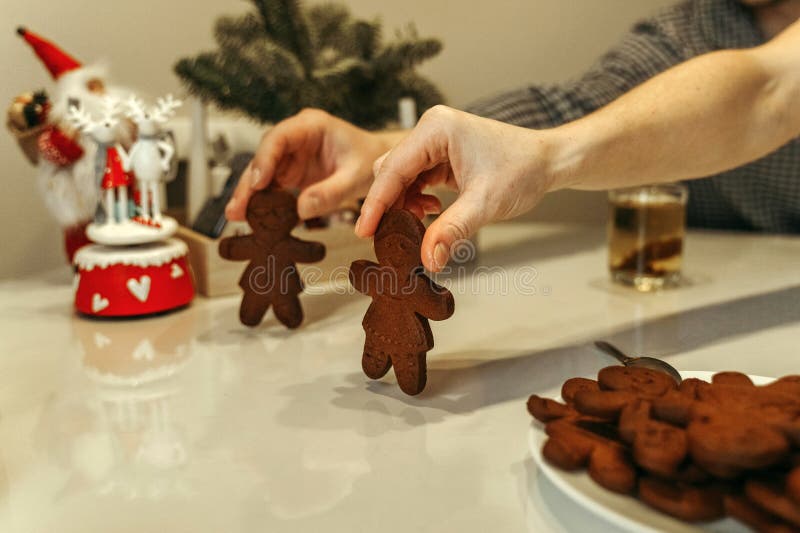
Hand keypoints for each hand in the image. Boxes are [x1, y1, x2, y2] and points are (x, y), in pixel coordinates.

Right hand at [225, 108, 404, 220]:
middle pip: (264, 156)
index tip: (258, 183)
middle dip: (249, 182)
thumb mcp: (356, 177)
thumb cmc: (368, 161)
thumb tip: (301, 209)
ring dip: (249, 194)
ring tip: (237, 216)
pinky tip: (251, 217)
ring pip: (262, 172)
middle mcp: (296, 137)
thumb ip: (331, 192)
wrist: (376, 164)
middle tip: (237, 208)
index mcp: (312, 126)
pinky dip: (261, 201)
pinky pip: (271, 185)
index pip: (279, 137)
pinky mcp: (290, 172)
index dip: (265, 159)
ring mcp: (290, 155)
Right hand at [355, 105, 556, 271]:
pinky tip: (429, 214)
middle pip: (391, 171)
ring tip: (413, 229)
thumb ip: (452, 230)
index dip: (376, 203)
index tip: (364, 232)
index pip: (393, 169)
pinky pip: (415, 179)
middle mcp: (431, 130)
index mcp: (436, 130)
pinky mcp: (440, 154)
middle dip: (388, 205)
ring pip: (400, 177)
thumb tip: (428, 260)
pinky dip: (415, 200)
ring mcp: (435, 141)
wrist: (548, 161)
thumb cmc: (523, 170)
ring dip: (402, 204)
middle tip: (387, 239)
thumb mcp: (485, 204)